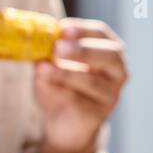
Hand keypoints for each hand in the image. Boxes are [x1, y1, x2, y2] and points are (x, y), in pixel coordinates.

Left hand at [34, 18, 127, 152]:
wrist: (62, 123)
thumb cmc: (58, 86)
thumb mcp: (48, 65)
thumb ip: (44, 54)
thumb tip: (36, 44)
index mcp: (106, 50)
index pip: (101, 33)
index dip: (83, 30)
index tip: (63, 28)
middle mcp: (116, 71)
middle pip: (110, 55)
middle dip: (83, 50)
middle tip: (58, 47)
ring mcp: (110, 95)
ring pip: (92, 81)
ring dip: (66, 73)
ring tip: (44, 68)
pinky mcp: (98, 115)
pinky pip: (80, 102)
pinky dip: (61, 93)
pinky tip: (46, 88)